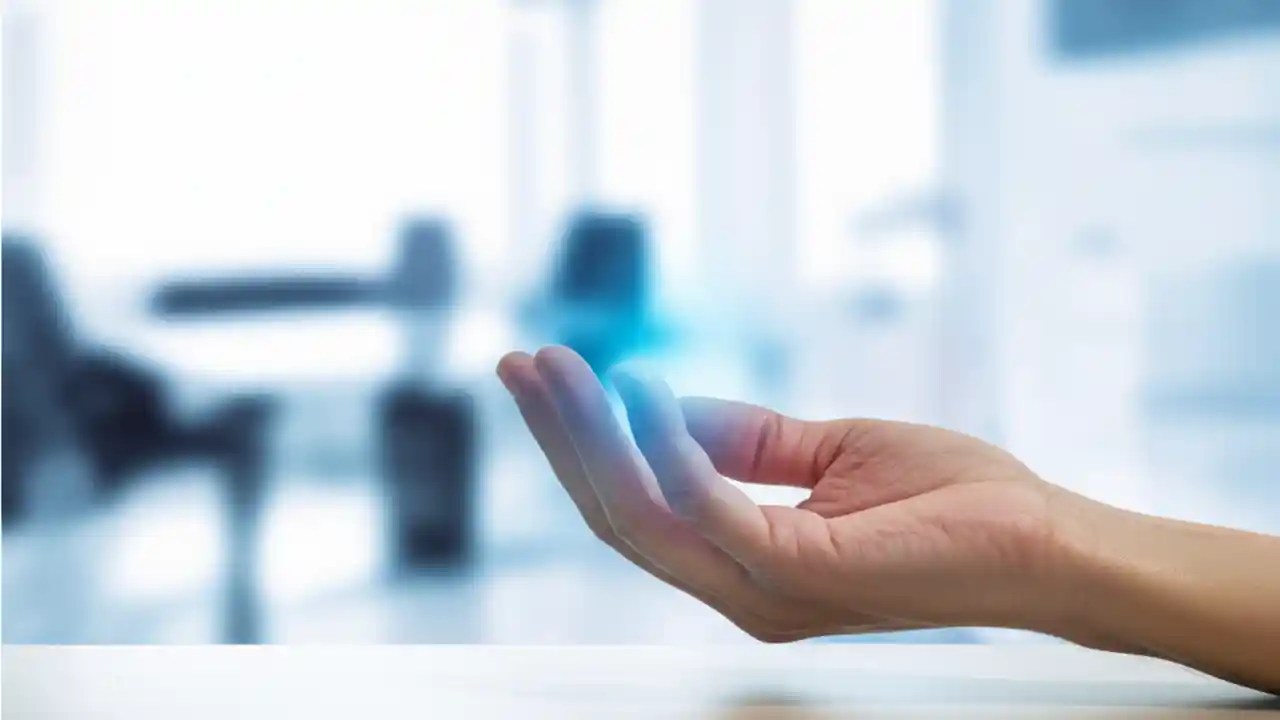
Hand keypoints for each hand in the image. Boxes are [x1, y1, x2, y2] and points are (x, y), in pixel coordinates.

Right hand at [497, 345, 1095, 642]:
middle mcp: (740, 590)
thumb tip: (663, 406)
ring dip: (591, 438)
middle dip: (562, 438)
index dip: (580, 444)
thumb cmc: (954, 501)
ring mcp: (766, 591)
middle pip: (618, 516)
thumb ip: (744, 439)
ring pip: (642, 516)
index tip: (545, 375)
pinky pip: (710, 508)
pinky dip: (667, 447)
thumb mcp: (830, 450)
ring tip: (559, 370)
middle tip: (520, 367)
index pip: (635, 508)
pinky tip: (642, 390)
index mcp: (745, 563)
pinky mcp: (802, 573)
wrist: (1048, 544)